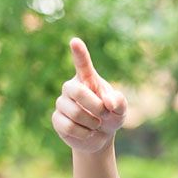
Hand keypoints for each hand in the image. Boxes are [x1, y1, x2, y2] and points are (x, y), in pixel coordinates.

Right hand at [51, 38, 127, 154]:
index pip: (82, 63)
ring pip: (75, 113)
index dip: (79, 53)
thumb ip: (119, 103)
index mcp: (87, 79)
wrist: (100, 136)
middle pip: (77, 92)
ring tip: (96, 125)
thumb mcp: (120, 110)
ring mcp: (62, 103)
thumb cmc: (111, 116)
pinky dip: (84, 134)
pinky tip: (87, 132)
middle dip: (95, 106)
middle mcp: (71, 87)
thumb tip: (108, 103)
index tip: (75, 41)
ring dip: (92, 123)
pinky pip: (69, 127)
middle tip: (104, 114)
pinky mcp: (56, 119)